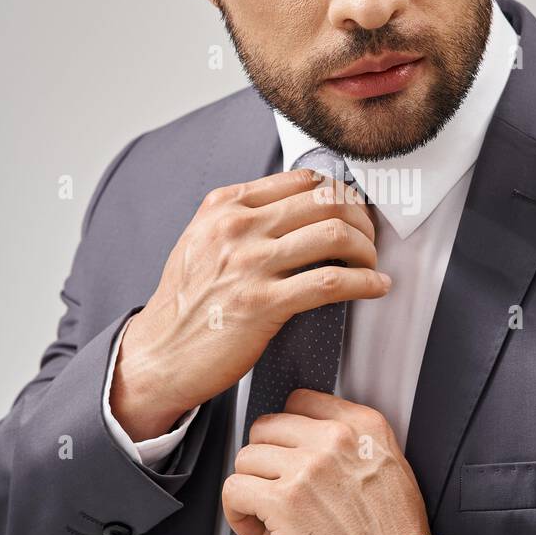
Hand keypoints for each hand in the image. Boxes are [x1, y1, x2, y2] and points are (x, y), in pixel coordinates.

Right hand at [110, 168, 389, 439]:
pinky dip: (365, 283)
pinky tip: (376, 287)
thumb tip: (302, 205)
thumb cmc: (187, 303)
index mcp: (225, 205)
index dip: (342, 194)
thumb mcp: (203, 240)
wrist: (159, 354)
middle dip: (362, 218)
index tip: (355, 213)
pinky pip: (331, 282)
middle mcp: (237, 227)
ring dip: (367, 249)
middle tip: (370, 238)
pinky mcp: (263, 304)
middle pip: (326, 201)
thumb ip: (242, 217)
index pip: (304, 180)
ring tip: (371, 264)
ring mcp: (250, 264)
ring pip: (334, 235)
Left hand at [222, 389, 431, 534]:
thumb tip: (305, 443)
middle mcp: (335, 439)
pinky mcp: (283, 501)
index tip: (286, 457)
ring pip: (246, 458)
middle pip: (266, 427)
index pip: (300, 401)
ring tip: (268, 517)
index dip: (286, 435)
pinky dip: (236, 513)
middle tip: (274, 489)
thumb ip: (353, 445)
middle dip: (264, 461)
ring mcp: (308, 468)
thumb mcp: (390, 470)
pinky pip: (234, 489)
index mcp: (364, 426)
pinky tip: (255, 529)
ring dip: (250, 489)